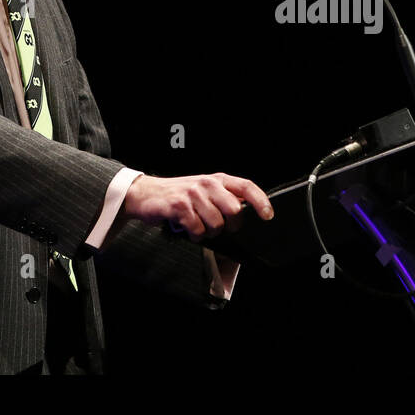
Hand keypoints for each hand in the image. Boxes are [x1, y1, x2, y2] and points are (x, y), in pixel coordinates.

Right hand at [123, 173, 272, 241]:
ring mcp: (193, 194)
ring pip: (216, 224)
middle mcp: (208, 183)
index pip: (246, 187)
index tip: (267, 216)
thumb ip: (225, 198)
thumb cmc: (180, 194)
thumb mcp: (205, 190)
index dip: (260, 201)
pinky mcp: (179, 206)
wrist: (147, 193)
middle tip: (218, 227)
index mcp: (218, 179)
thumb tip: (247, 212)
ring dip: (208, 232)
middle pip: (234, 211)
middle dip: (230, 226)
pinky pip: (197, 230)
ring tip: (198, 225)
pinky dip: (194, 235)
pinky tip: (187, 228)